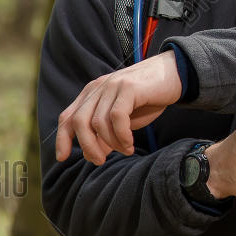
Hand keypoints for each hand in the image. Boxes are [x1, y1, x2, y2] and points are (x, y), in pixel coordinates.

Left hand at [56, 52, 182, 164]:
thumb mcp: (123, 118)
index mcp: (92, 94)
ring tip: (126, 151)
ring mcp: (112, 86)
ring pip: (98, 123)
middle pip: (79, 122)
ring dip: (111, 143)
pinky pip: (117, 117)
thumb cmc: (148, 98)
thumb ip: (107, 133)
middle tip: (100, 161)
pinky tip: (130, 144)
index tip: (63, 157)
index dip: (62, 138)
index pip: (68, 117)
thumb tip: (94, 155)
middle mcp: (98, 88)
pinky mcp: (128, 88)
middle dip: (87, 146)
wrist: (173, 74)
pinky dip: (121, 135)